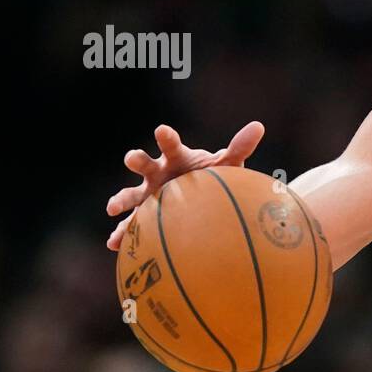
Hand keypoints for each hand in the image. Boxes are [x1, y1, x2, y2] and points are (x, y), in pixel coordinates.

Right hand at [105, 121, 265, 250]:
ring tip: (112, 208)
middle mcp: (158, 172)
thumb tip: (258, 126)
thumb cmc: (214, 176)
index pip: (171, 144)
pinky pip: (131, 225)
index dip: (166, 137)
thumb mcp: (227, 163)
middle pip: (144, 164)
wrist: (204, 196)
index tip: (162, 130)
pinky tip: (113, 244)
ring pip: (130, 194)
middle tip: (132, 158)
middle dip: (137, 160)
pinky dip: (121, 234)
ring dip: (121, 199)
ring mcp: (148, 194)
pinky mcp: (144, 214)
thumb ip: (239, 147)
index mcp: (176, 157)